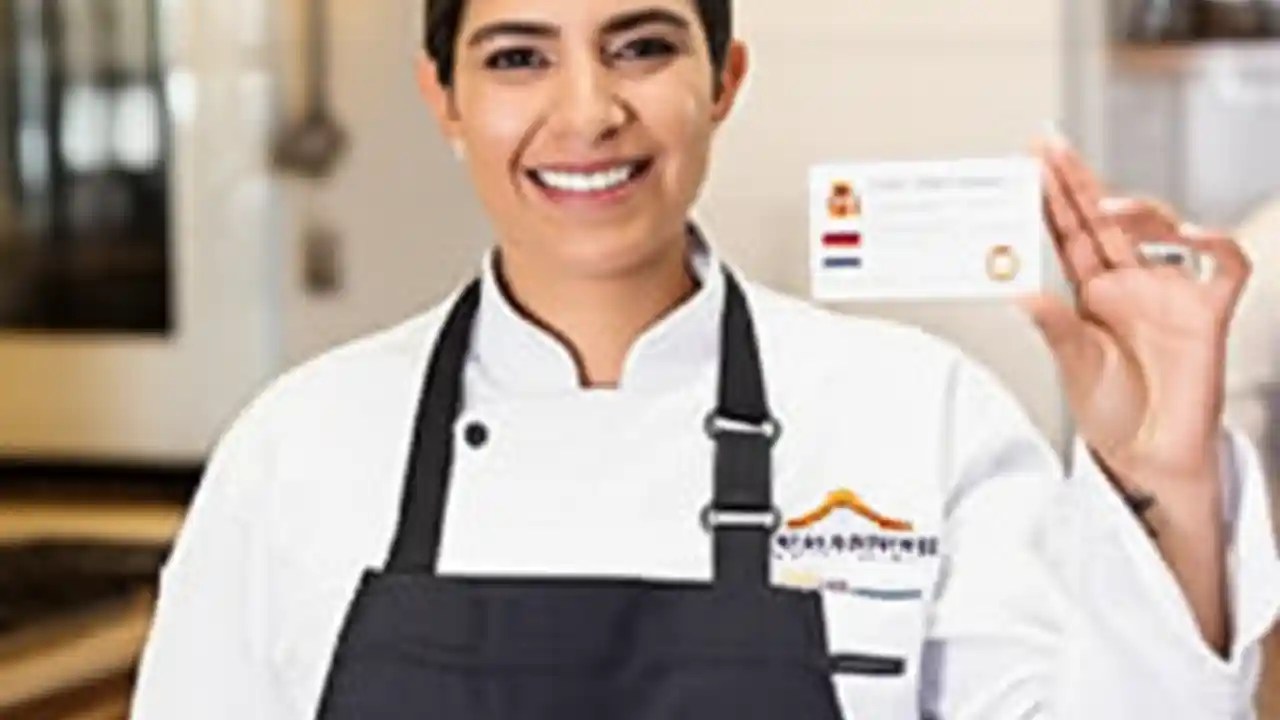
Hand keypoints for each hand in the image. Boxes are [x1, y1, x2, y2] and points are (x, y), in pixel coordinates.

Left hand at [1023, 132, 1250, 653]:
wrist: (1150, 456)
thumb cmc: (1111, 411)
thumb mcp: (1073, 364)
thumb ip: (1054, 326)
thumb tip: (1018, 293)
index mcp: (1092, 290)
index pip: (1069, 232)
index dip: (1052, 197)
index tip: (1030, 161)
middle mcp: (1130, 282)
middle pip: (1106, 219)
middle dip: (1080, 180)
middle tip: (1052, 147)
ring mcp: (1170, 293)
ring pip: (1159, 229)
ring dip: (1135, 209)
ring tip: (1104, 206)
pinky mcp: (1207, 314)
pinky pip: (1222, 269)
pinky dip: (1211, 245)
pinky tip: (1188, 234)